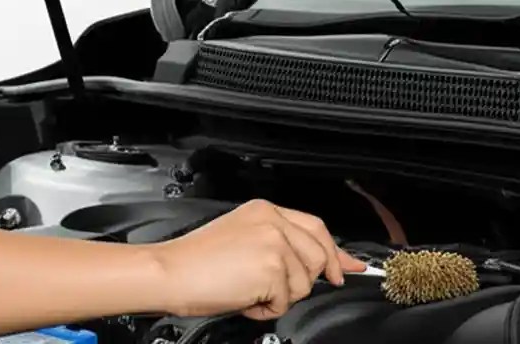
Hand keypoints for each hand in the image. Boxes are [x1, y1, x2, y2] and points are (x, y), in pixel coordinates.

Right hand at [149, 199, 366, 319]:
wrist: (169, 272)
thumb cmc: (196, 262)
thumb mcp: (242, 238)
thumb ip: (281, 243)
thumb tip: (322, 263)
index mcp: (264, 210)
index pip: (316, 228)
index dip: (335, 252)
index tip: (350, 266)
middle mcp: (273, 221)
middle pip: (318, 257)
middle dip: (302, 280)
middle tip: (272, 288)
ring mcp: (274, 243)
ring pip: (304, 283)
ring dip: (279, 296)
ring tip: (246, 289)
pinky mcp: (272, 268)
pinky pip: (286, 301)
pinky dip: (265, 309)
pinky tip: (243, 298)